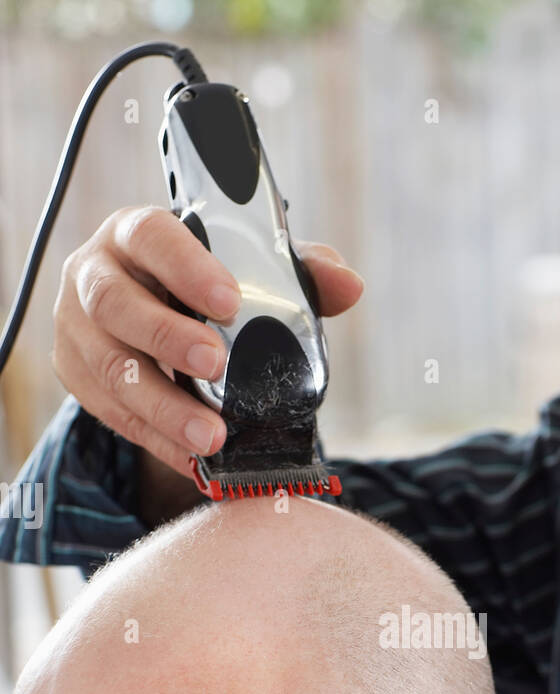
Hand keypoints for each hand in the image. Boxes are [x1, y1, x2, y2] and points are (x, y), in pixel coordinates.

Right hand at [51, 204, 364, 479]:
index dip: (186, 267)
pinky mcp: (78, 377)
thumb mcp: (249, 270)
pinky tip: (194, 458)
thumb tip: (349, 286)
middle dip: (167, 338)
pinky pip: (114, 416)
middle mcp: (93, 275)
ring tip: (212, 437)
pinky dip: (158, 441)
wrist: (151, 319)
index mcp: (135, 234)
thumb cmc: (203, 285)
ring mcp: (77, 329)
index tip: (229, 300)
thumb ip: (299, 272)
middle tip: (217, 365)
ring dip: (164, 408)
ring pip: (112, 370)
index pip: (151, 237)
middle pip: (116, 305)